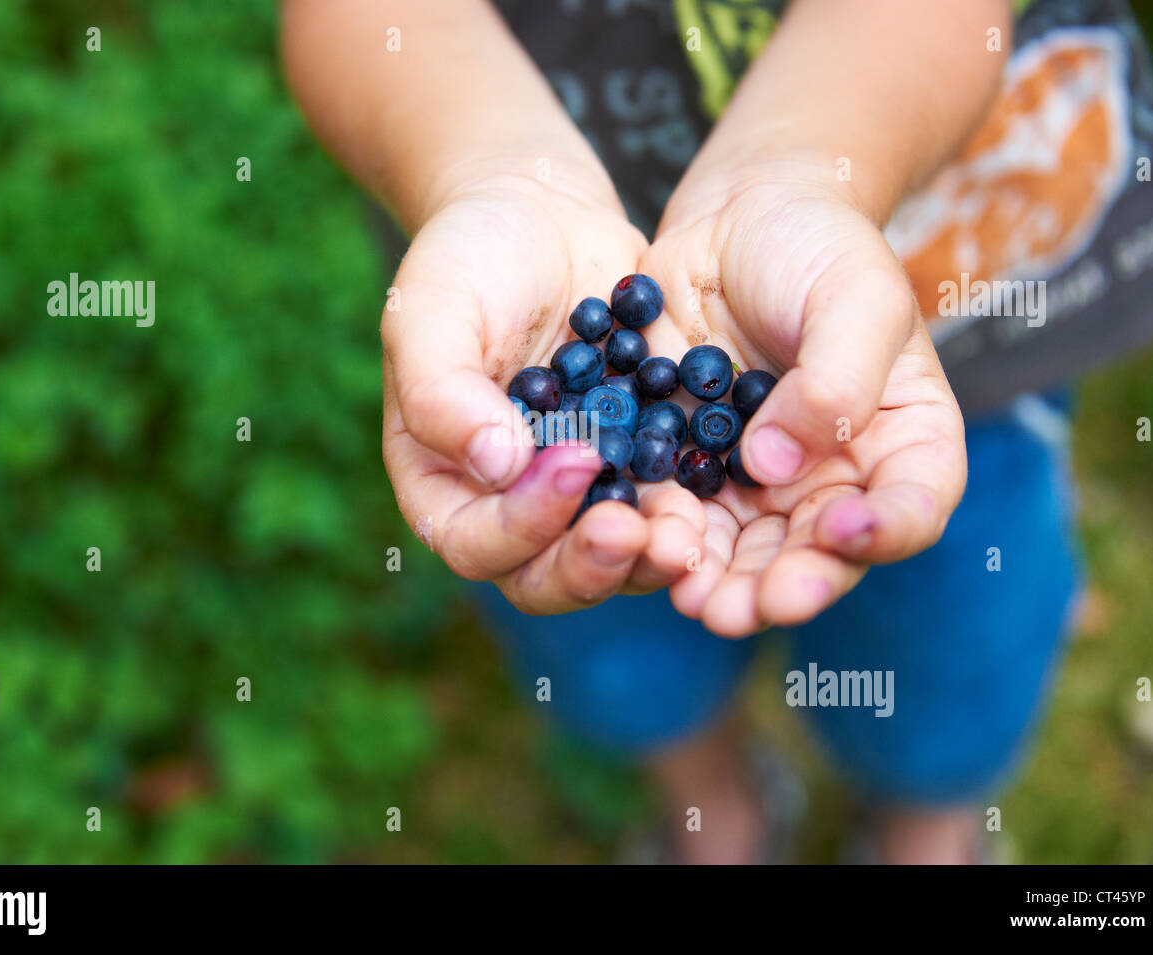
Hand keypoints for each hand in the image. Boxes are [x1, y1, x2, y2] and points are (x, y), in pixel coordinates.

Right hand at [382, 169, 707, 612]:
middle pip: (547, 576)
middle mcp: (511, 504)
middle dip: (593, 564)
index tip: (574, 464)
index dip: (523, 526)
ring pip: (613, 554)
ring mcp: (578, 488)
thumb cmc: (466, 258)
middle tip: (638, 532)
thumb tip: (497, 467)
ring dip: (650, 551)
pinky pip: (662, 502)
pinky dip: (691, 506)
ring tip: (687, 529)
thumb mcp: (430, 311)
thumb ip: (443, 393)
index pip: (477, 542)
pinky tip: (722, 485)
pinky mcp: (636, 461)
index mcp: (444, 484)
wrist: (539, 212)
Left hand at [638, 164, 966, 635]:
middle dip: (782, 584)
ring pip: (742, 548)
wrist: (741, 213)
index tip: (845, 532)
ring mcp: (756, 478)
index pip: (912, 505)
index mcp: (900, 441)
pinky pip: (676, 509)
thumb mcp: (853, 296)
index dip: (885, 531)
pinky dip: (659, 533)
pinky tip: (637, 544)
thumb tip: (777, 465)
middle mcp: (832, 477)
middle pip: (817, 552)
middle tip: (749, 608)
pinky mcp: (687, 463)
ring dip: (717, 580)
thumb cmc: (820, 246)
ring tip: (693, 601)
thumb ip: (834, 381)